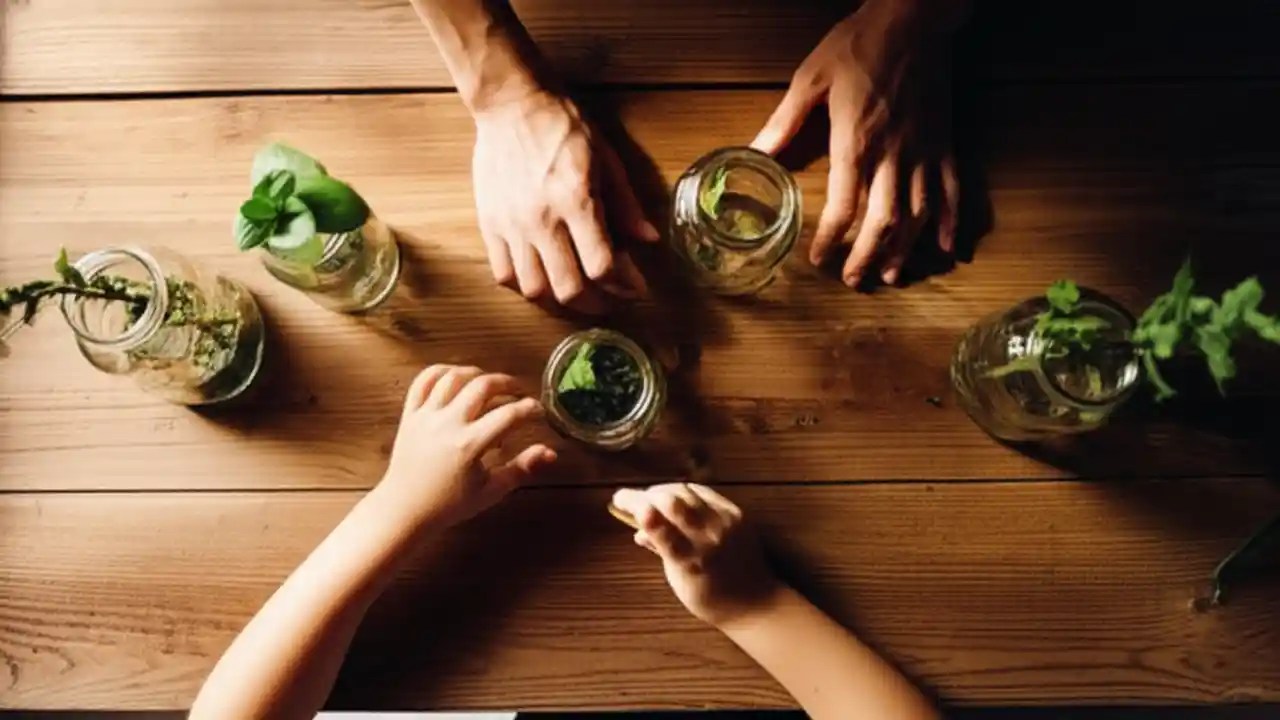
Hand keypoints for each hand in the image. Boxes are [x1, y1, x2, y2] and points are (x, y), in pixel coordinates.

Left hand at [382, 365, 556, 528]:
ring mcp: (426, 416)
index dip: (529, 409)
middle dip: (507, 383)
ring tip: (489, 384)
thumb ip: (522, 468)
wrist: (405, 510)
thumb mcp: (492, 491)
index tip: (538, 411)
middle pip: (483, 386)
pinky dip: (442, 372)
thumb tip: (551, 453)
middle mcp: (447, 424)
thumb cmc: (450, 504)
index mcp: (469, 445)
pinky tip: (457, 377)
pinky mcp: (410, 414)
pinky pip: (424, 380)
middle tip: (517, 392)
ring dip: (476, 374)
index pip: (508, 415)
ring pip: (454, 377)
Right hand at [471, 90, 659, 310]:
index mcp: (576, 201)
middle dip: (597, 304)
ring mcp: (511, 225)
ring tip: (575, 290)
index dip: (623, 286)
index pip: (602, 266)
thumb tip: (649, 241)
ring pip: (534, 289)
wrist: (511, 103)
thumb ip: (627, 204)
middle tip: (609, 298)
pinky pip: (503, 274)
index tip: (635, 287)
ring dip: (559, 299)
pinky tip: (541, 275)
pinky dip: (523, 285)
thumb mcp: (607, 158)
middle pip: (569, 289)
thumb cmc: (563, 125)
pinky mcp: (489, 223)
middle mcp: (542, 220)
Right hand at [612, 483, 782, 626]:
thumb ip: (661, 551)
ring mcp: (726, 523)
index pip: (658, 526)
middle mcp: (710, 538)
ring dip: (665, 490)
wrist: (755, 602)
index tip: (618, 499)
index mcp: (690, 560)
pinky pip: (706, 493)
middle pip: (673, 500)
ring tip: (651, 497)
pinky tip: (675, 497)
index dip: (636, 506)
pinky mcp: (738, 513)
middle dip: (647, 493)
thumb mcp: (678, 580)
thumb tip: (639, 531)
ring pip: (688, 491)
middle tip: (633, 497)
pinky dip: (686, 492)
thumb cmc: (710, 598)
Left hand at [752, 0, 962, 287]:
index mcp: (856, 141)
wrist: (913, 18)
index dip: (830, 239)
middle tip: (853, 282)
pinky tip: (945, 249)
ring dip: (904, 250)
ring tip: (889, 276)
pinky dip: (951, 222)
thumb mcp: (810, 79)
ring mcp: (924, 151)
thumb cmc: (858, 45)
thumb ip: (784, 122)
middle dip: (867, 257)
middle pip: (884, 221)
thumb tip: (754, 152)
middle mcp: (893, 154)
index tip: (818, 259)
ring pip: (919, 214)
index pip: (844, 205)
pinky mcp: (945, 143)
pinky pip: (953, 190)